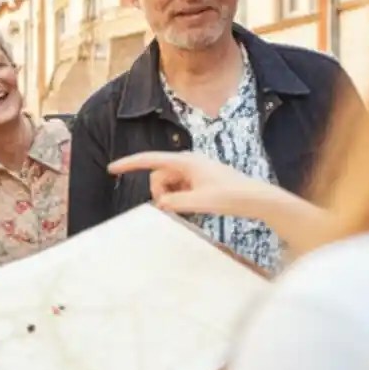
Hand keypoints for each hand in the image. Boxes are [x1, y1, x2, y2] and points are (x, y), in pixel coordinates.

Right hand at [108, 150, 274, 219]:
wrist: (256, 198)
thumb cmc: (231, 196)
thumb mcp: (200, 202)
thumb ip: (174, 202)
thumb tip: (159, 203)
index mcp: (185, 161)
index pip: (150, 160)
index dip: (129, 164)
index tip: (112, 168)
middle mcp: (187, 163)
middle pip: (159, 177)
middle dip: (161, 194)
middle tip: (175, 209)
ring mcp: (193, 171)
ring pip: (168, 185)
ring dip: (172, 198)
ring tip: (191, 208)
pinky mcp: (199, 180)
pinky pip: (179, 189)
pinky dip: (181, 199)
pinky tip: (196, 207)